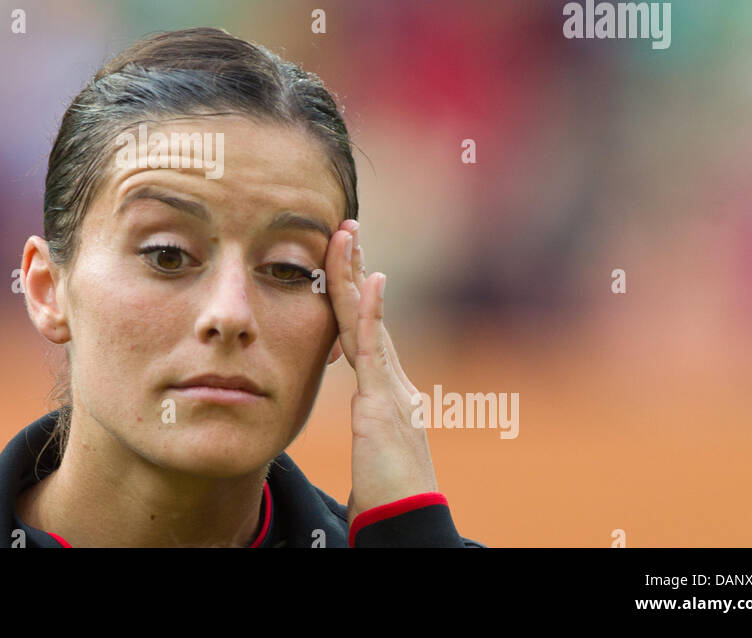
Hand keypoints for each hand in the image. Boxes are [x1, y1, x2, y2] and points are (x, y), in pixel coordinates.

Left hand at [326, 219, 439, 524]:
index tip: (344, 263)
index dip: (352, 296)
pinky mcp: (384, 400)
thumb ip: (369, 433)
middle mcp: (393, 383)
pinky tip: (370, 279)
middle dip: (354, 269)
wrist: (406, 521)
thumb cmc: (388, 500)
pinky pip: (373, 347)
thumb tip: (365, 431)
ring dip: (354, 274)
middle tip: (344, 229)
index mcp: (387, 394)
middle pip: (365, 314)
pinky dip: (371, 311)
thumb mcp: (372, 457)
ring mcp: (391, 388)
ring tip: (346, 235)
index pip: (362, 334)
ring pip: (364, 320)